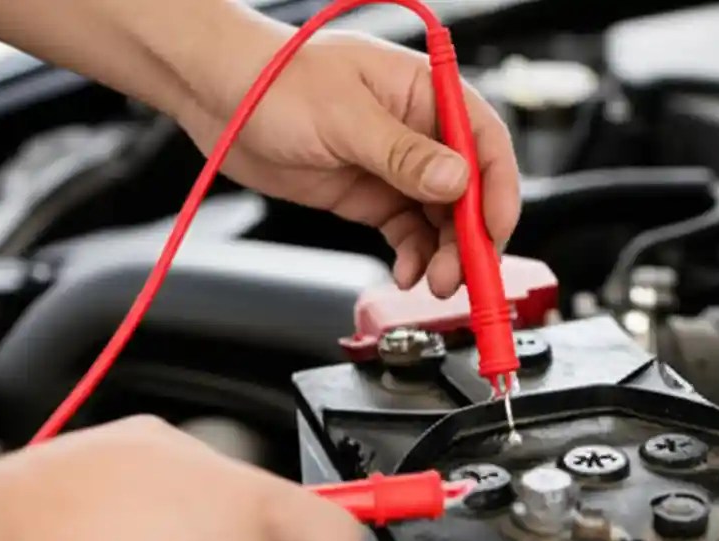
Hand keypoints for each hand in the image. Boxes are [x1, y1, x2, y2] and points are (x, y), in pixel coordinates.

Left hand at [174, 8, 521, 297]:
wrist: (219, 97)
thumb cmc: (276, 80)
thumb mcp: (344, 117)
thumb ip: (403, 153)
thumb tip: (456, 180)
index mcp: (426, 93)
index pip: (484, 142)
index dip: (498, 190)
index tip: (492, 232)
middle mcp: (418, 130)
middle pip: (469, 189)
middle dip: (471, 235)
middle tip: (461, 274)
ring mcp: (396, 166)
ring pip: (442, 218)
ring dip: (445, 253)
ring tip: (434, 281)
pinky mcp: (371, 195)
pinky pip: (409, 232)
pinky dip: (414, 257)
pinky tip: (407, 273)